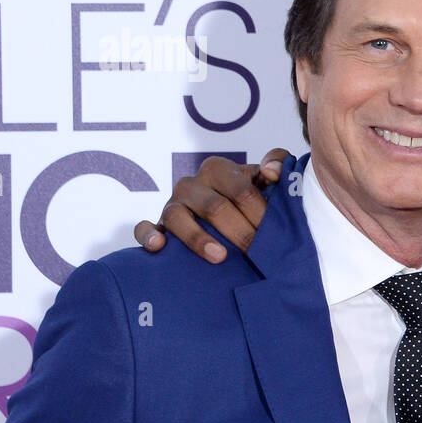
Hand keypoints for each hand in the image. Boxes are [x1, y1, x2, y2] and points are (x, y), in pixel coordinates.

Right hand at [134, 149, 290, 261]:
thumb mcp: (266, 178)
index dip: (261, 214)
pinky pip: (143, 228)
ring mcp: (172, 204)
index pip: (241, 190)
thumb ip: (278, 164)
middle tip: (259, 255)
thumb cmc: (250, 198)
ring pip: (178, 217)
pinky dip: (148, 236)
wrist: (228, 217)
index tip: (277, 236)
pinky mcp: (157, 226)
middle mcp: (192, 184)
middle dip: (239, 233)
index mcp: (219, 169)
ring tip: (220, 257)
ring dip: (198, 238)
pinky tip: (160, 247)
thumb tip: (271, 172)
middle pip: (215, 207)